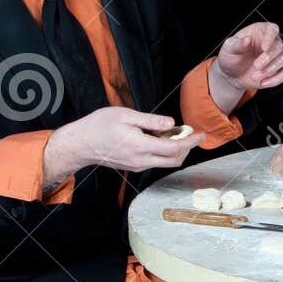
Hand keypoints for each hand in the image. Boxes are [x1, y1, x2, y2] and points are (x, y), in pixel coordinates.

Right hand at [44, 107, 203, 181]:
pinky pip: (156, 162)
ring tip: (172, 133)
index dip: (191, 142)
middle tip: (190, 133)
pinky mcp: (135, 166)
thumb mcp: (125, 115)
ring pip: (166, 162)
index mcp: (140, 146)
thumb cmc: (99, 126)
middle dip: (187, 148)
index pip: (175, 148)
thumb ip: (150, 121)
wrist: (80, 144)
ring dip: (176, 150)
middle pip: (175, 160)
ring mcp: (138, 166)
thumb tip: (171, 123)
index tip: (201, 134)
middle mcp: (141, 160)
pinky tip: (158, 138)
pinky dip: (164, 152)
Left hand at [215, 22, 282, 91]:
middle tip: (256, 66)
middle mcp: (272, 42)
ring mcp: (277, 56)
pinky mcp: (280, 69)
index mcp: (260, 31)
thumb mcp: (228, 49)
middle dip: (268, 58)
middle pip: (278, 46)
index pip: (272, 29)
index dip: (270, 38)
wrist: (232, 74)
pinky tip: (263, 82)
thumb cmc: (231, 57)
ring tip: (254, 76)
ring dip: (269, 70)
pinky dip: (275, 80)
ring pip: (282, 60)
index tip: (264, 48)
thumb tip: (247, 39)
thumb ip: (237, 44)